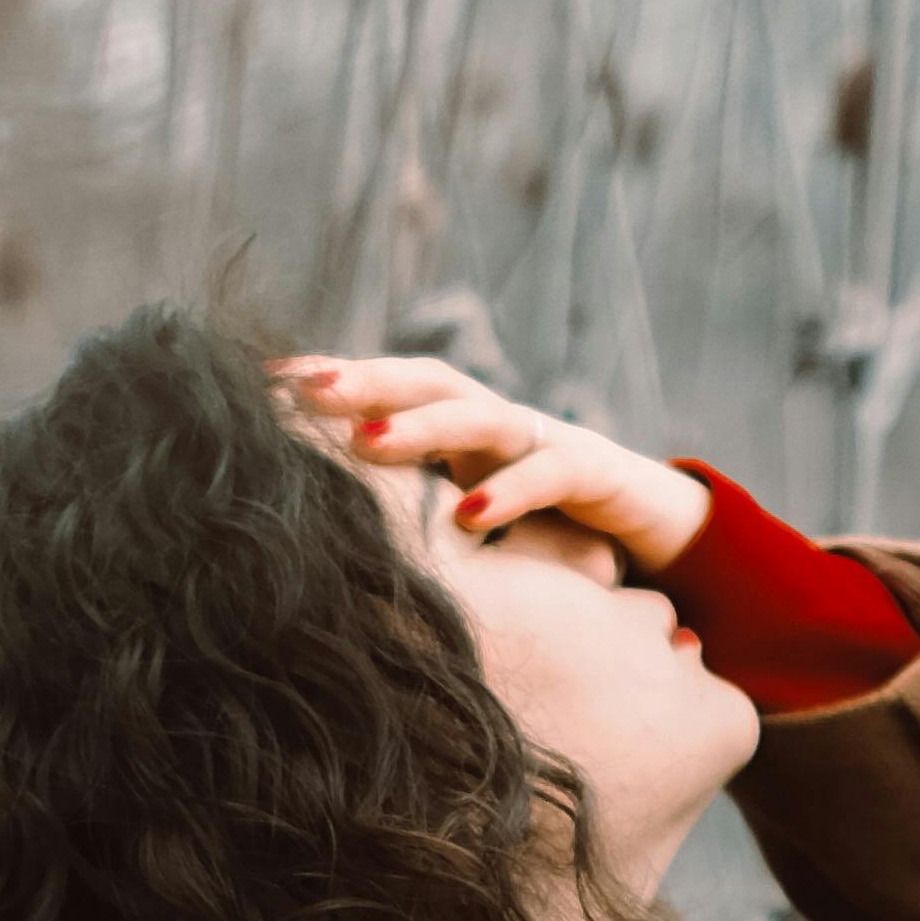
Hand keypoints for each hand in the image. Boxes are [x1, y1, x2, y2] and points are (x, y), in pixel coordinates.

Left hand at [272, 310, 710, 583]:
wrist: (654, 531)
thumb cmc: (547, 528)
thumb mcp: (468, 522)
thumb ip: (412, 517)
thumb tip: (316, 541)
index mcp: (459, 427)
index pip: (392, 387)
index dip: (333, 381)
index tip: (265, 384)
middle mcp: (496, 422)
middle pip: (426, 380)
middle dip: (364, 381)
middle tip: (301, 391)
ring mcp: (546, 441)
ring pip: (479, 416)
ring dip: (421, 425)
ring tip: (365, 440)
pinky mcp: (595, 474)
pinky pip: (549, 473)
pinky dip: (509, 492)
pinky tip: (468, 517)